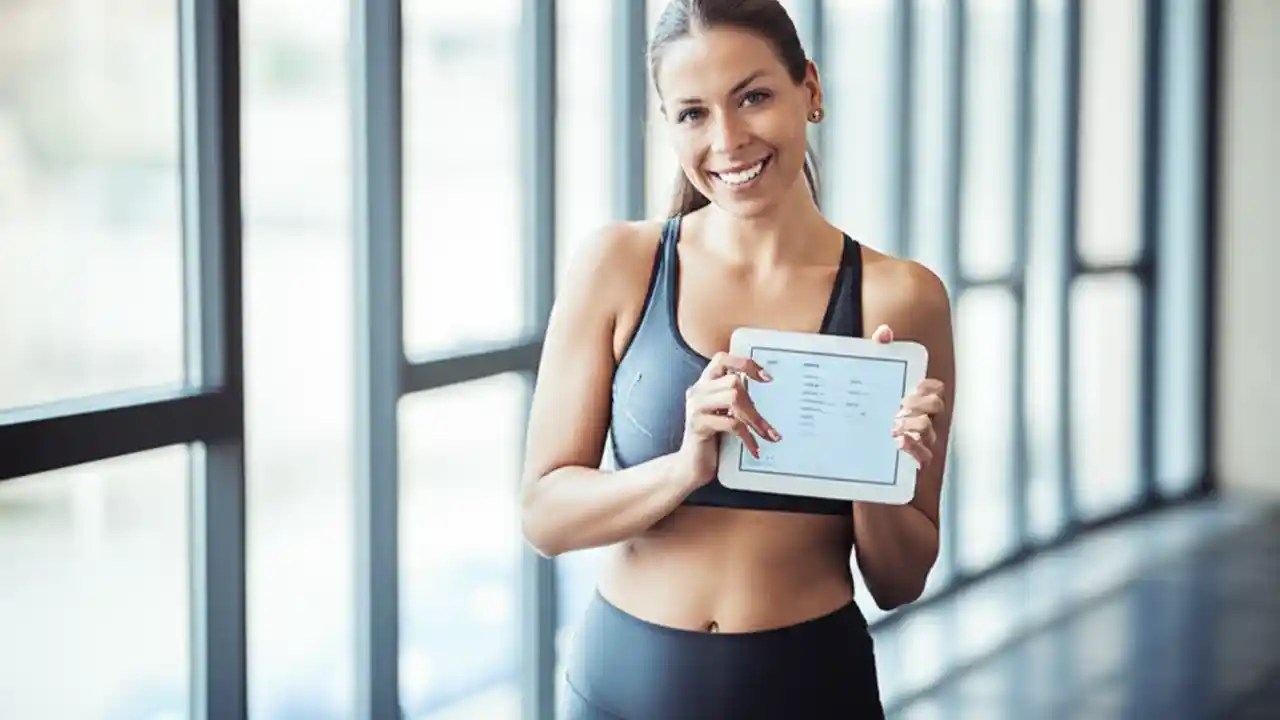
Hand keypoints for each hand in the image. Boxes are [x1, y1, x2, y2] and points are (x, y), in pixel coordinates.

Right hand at [676, 351, 780, 487]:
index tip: (766, 377)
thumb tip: (766, 390)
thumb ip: (737, 399)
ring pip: (733, 397)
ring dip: (754, 419)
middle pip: (733, 381)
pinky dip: (747, 436)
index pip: (722, 359)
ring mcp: (696, 407)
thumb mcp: (726, 414)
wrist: (691, 466)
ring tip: (766, 434)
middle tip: (765, 424)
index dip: (744, 363)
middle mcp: (698, 391)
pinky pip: (731, 423)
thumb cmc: (713, 440)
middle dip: (753, 404)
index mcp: (705, 384)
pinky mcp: (698, 425)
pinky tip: (754, 447)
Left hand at [871, 324, 945, 470]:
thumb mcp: (867, 388)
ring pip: (929, 433)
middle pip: (936, 407)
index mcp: (911, 403)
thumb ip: (877, 358)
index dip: (929, 385)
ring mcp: (917, 444)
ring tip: (894, 426)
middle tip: (900, 405)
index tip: (913, 386)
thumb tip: (884, 332)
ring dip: (915, 425)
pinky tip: (898, 442)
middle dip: (922, 402)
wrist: (852, 462)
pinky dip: (913, 448)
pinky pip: (922, 458)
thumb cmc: (865, 423)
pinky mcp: (909, 466)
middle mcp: (919, 422)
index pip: (934, 389)